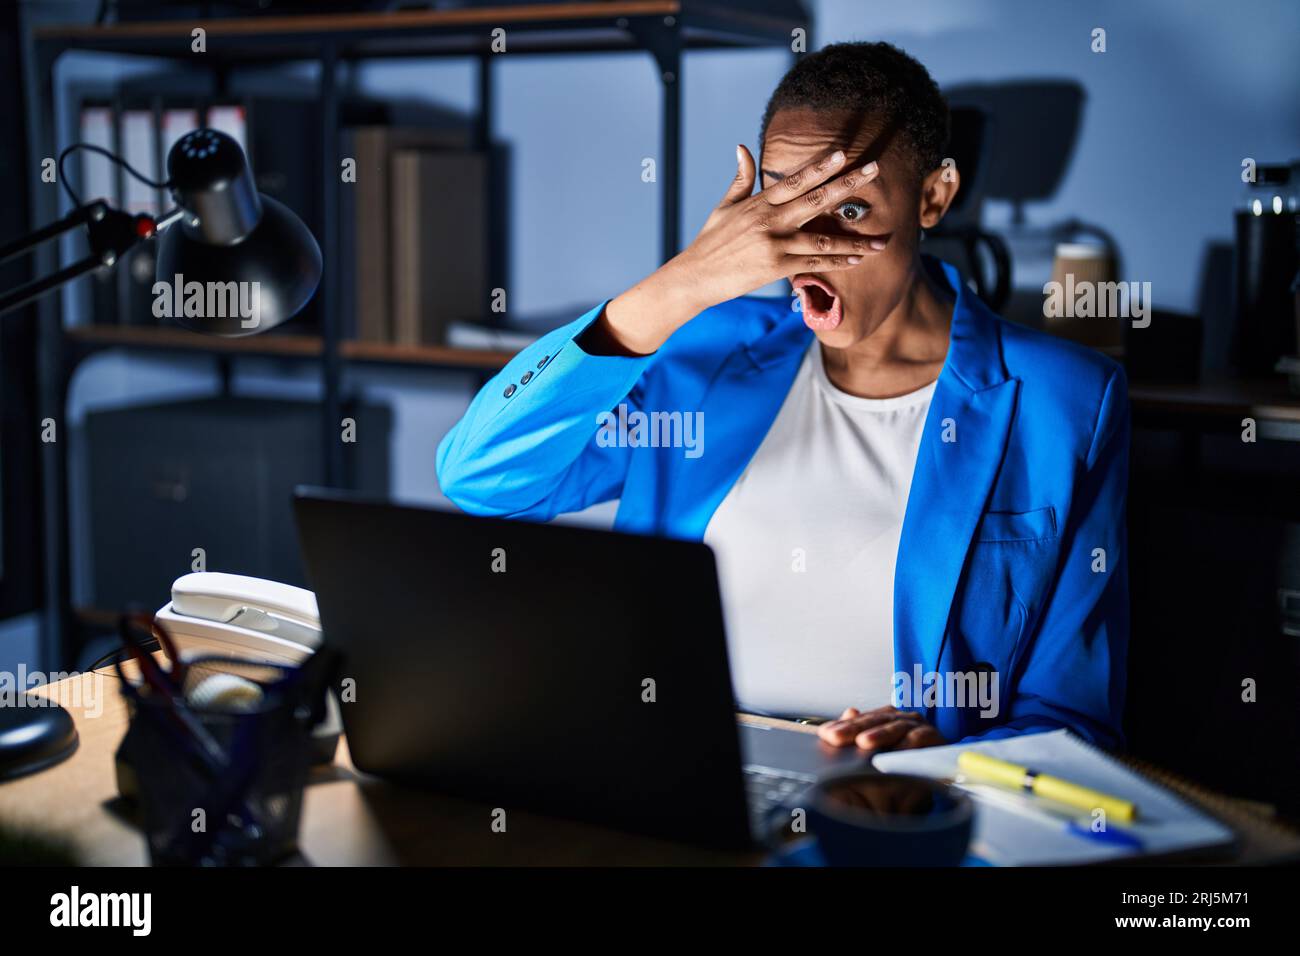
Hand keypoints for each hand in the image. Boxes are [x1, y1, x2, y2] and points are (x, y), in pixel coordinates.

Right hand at [599, 146, 883, 354]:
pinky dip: (838, 261)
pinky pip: (814, 264)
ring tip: (883, 239)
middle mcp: (770, 220)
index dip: (821, 166)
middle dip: (848, 184)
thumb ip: (740, 178)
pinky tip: (858, 259)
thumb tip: (741, 147)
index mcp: (759, 202)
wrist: (695, 276)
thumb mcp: (724, 205)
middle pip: (817, 199)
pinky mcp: (776, 267)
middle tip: (874, 169)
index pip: (795, 180)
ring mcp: (774, 244)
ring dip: (856, 240)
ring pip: (823, 238)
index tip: (843, 154)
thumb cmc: (710, 241)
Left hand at [816, 706, 945, 753]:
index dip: (842, 726)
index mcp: (886, 718)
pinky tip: (896, 751)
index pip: (860, 719)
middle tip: (836, 737)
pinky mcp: (934, 737)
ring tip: (863, 742)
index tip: (825, 734)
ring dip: (880, 734)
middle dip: (854, 729)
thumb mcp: (881, 750)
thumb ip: (862, 732)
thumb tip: (848, 713)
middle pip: (874, 721)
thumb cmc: (907, 759)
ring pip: (895, 726)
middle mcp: (901, 718)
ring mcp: (918, 726)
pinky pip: (920, 739)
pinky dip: (908, 745)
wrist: (941, 771)